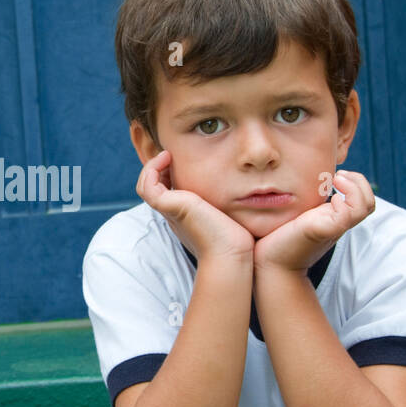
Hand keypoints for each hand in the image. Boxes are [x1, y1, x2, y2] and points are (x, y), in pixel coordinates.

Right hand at [136, 149, 254, 264]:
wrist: (232, 254)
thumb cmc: (238, 239)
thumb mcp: (235, 214)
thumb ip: (236, 202)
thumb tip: (260, 190)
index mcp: (186, 216)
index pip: (167, 192)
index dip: (169, 174)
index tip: (182, 159)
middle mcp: (174, 214)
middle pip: (153, 188)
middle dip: (159, 168)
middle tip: (171, 152)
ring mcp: (169, 211)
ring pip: (145, 185)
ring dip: (152, 166)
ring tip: (168, 153)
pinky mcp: (169, 207)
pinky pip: (147, 187)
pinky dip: (152, 169)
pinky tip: (168, 157)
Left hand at [253, 169, 374, 273]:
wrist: (270, 264)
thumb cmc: (278, 238)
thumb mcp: (298, 215)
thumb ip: (306, 203)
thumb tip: (299, 183)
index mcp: (335, 218)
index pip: (364, 200)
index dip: (357, 183)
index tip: (336, 176)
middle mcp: (338, 224)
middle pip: (369, 203)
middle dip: (360, 182)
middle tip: (338, 176)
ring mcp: (333, 228)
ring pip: (365, 207)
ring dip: (355, 188)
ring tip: (336, 180)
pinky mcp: (323, 231)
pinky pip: (346, 215)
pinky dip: (343, 201)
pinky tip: (328, 199)